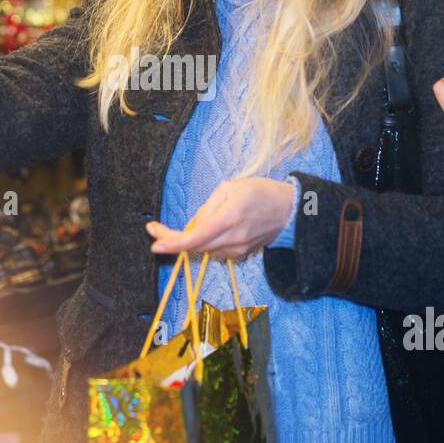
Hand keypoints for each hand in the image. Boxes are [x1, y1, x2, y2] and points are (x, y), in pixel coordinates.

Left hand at [145, 177, 293, 260]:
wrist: (289, 210)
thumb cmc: (261, 192)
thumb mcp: (231, 187)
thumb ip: (209, 206)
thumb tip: (195, 224)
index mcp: (230, 218)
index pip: (197, 237)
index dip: (174, 242)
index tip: (155, 242)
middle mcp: (234, 238)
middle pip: (195, 247)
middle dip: (172, 240)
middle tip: (154, 230)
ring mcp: (238, 250)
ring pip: (203, 250)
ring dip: (189, 241)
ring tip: (183, 227)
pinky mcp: (240, 255)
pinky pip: (214, 250)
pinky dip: (204, 242)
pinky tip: (207, 230)